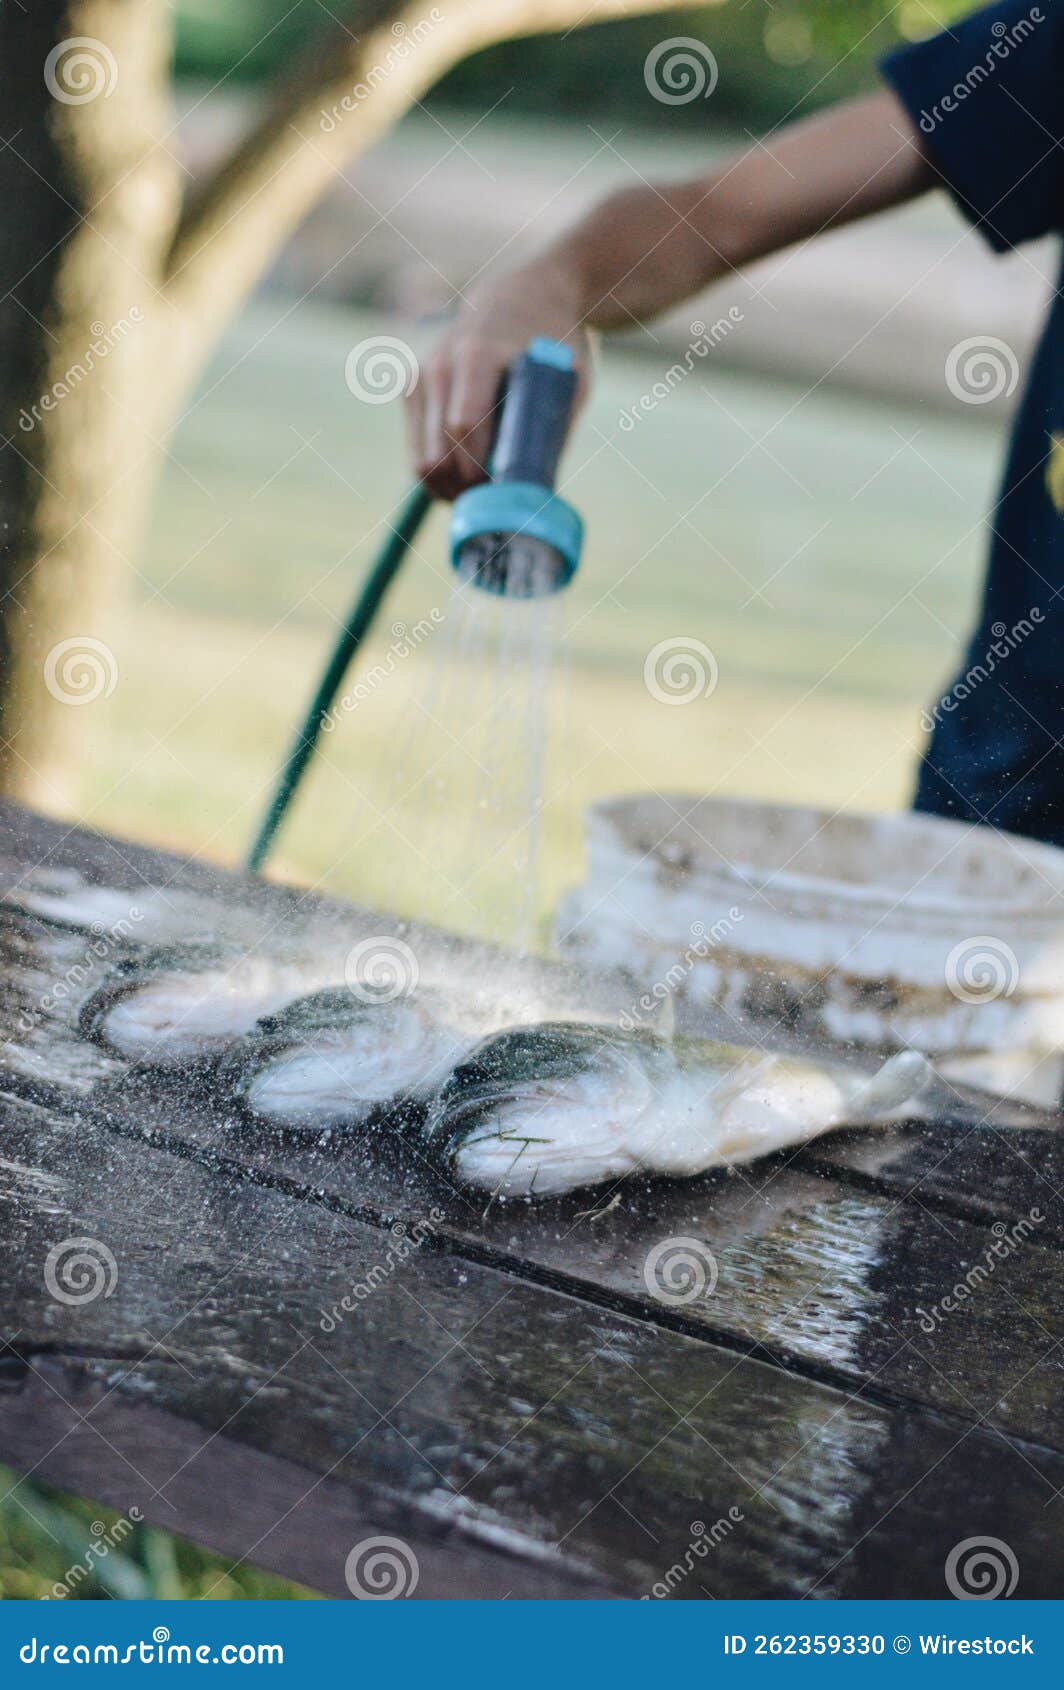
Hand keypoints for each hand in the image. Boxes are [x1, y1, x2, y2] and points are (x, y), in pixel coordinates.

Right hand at [407, 263, 591, 500]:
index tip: (504, 491)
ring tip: (480, 496)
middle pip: (437, 451)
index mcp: (477, 354)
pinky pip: (418, 449)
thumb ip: (553, 429)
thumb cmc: (554, 341)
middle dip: (463, 489)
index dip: (479, 471)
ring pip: (421, 457)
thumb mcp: (570, 379)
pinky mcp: (412, 388)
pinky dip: (438, 472)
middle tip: (495, 505)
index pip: (463, 427)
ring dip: (447, 487)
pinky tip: (464, 477)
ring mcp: (420, 375)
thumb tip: (534, 495)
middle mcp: (439, 363)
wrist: (522, 295)